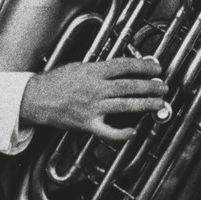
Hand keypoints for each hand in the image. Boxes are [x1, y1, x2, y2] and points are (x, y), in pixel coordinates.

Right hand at [20, 58, 166, 142]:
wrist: (37, 99)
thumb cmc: (56, 81)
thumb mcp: (79, 66)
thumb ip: (100, 68)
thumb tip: (121, 68)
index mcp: (94, 71)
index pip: (125, 66)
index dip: (143, 66)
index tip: (156, 67)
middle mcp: (96, 88)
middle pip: (130, 86)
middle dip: (150, 86)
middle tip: (163, 86)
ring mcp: (93, 107)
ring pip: (125, 106)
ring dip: (145, 105)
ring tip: (158, 104)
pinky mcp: (88, 124)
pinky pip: (109, 131)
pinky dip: (123, 133)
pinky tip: (133, 131)